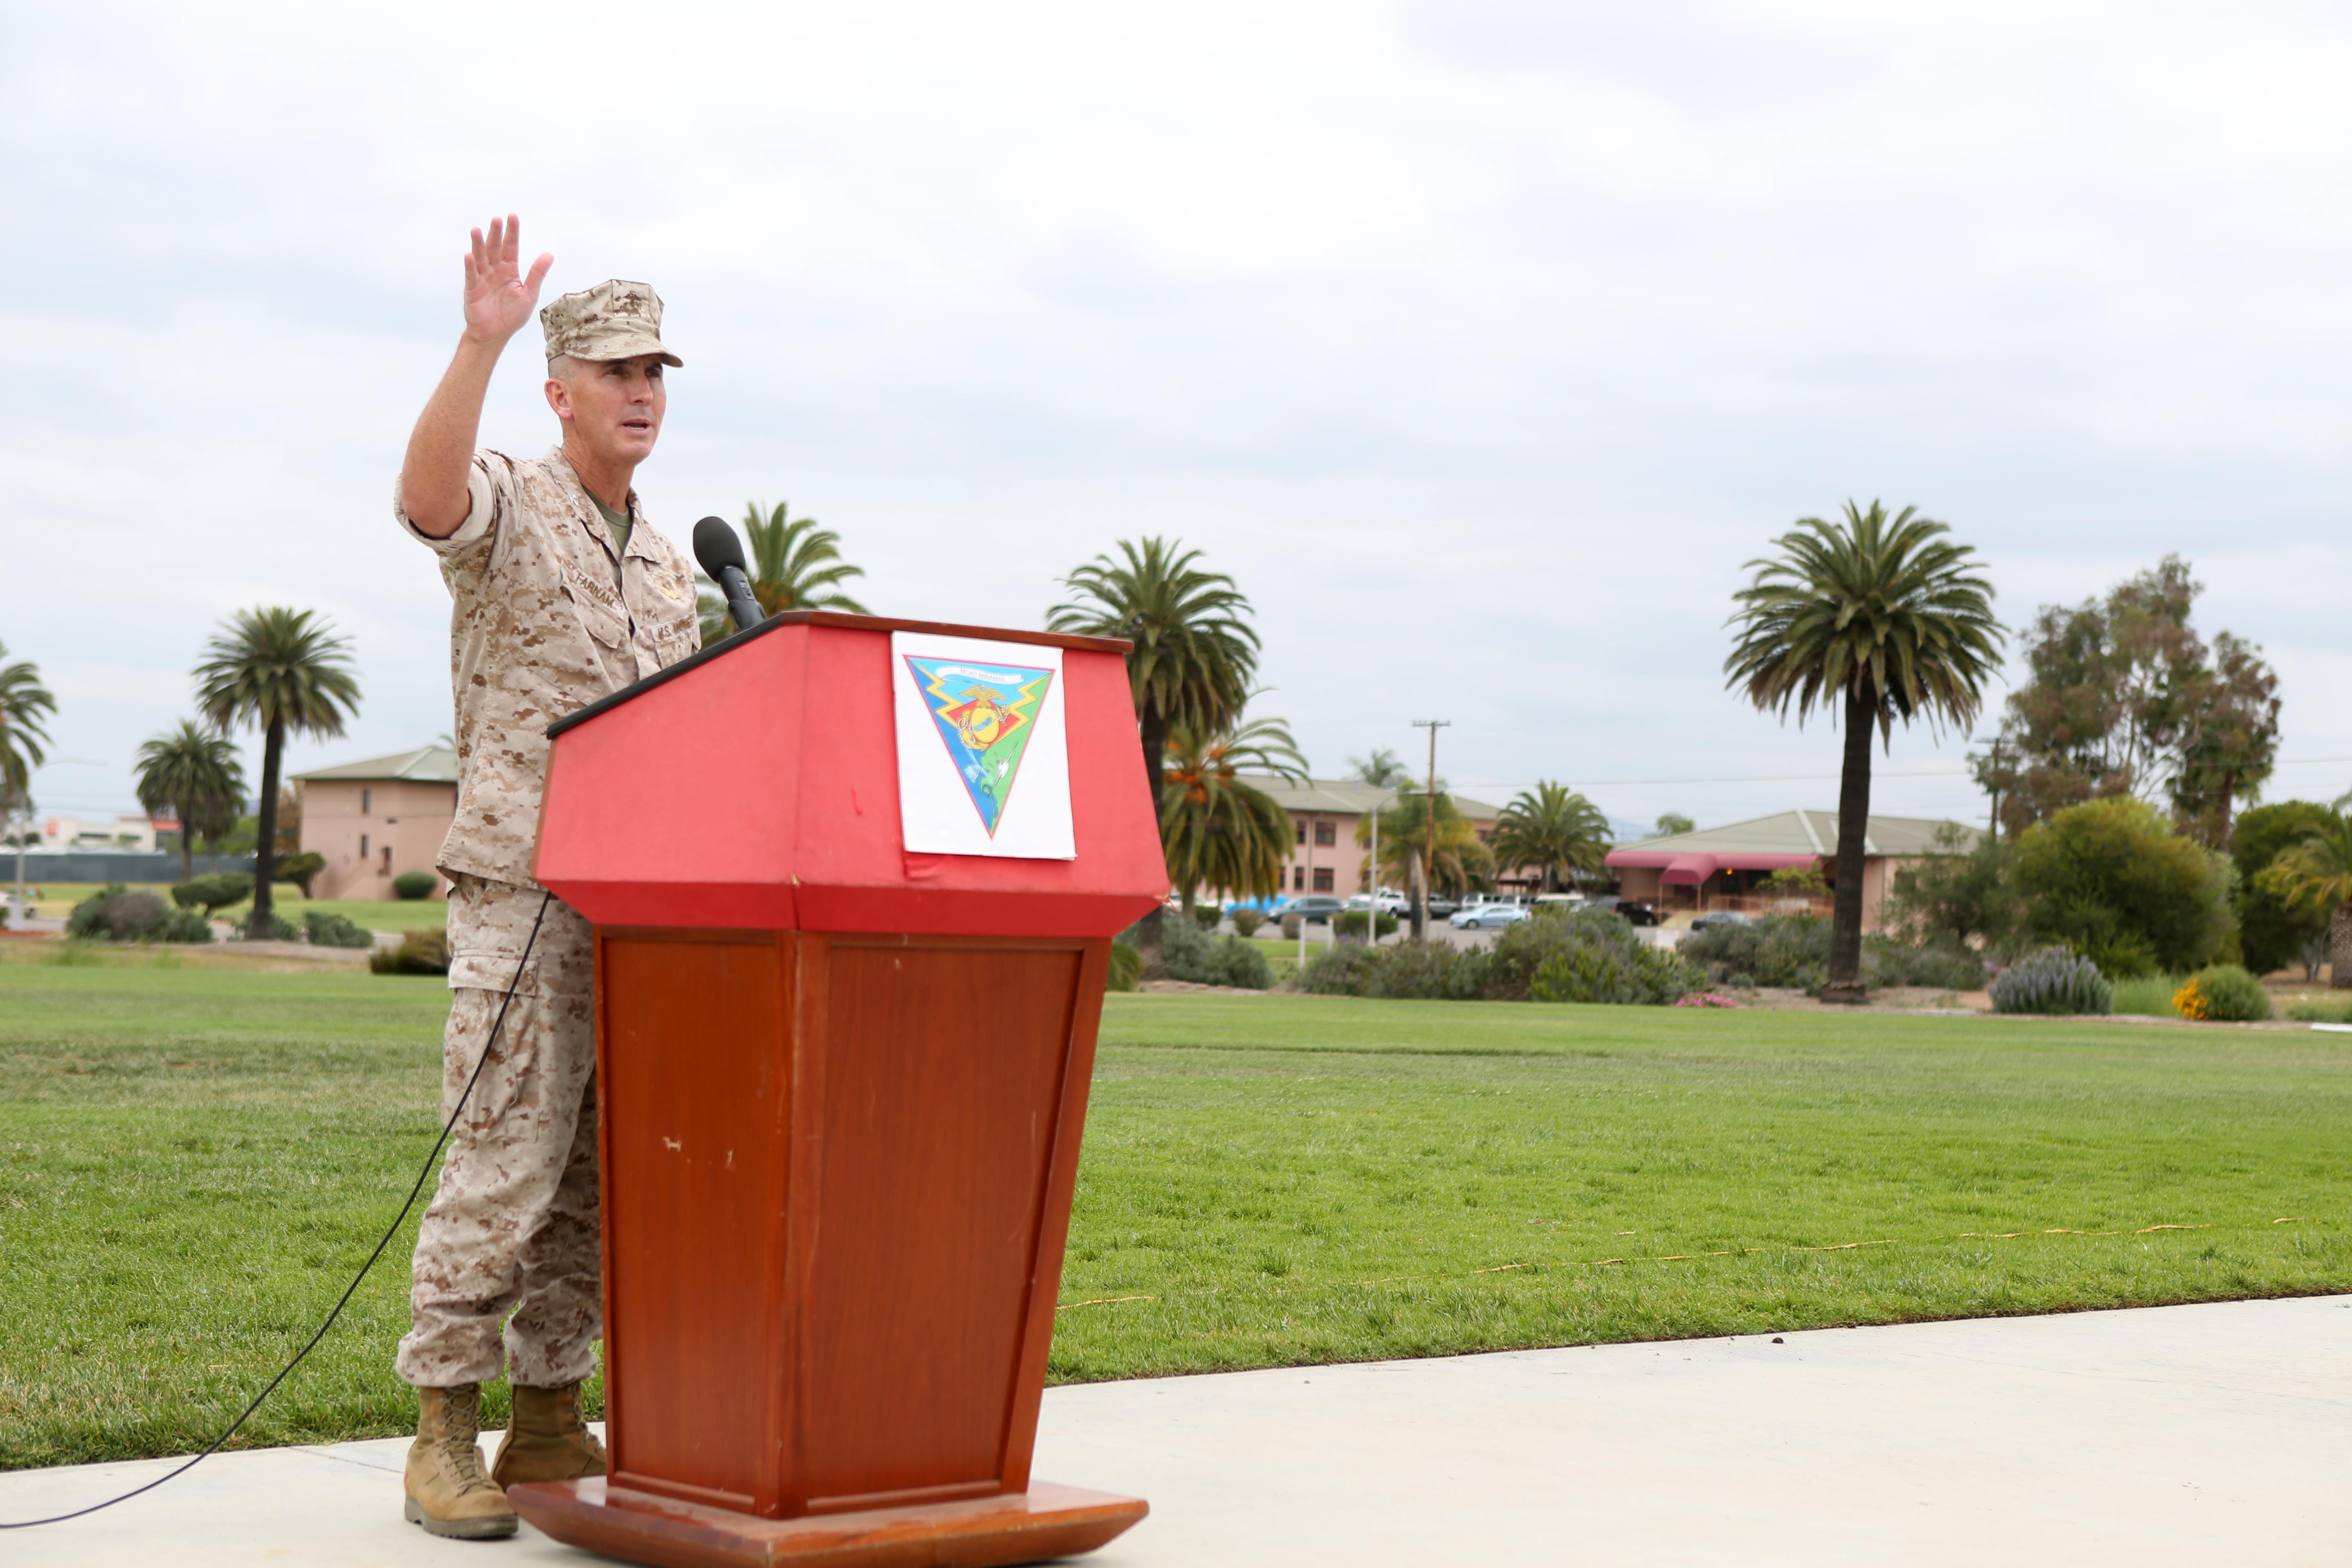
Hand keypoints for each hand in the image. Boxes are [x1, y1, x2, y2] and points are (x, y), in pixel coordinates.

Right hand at [461, 214, 553, 346]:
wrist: (495, 334)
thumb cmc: (512, 316)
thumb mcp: (529, 294)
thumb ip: (536, 274)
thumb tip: (549, 255)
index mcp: (509, 271)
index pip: (510, 247)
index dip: (512, 233)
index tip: (512, 216)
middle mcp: (494, 271)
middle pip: (494, 249)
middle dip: (495, 234)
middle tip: (497, 219)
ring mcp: (482, 279)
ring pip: (480, 258)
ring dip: (478, 244)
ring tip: (477, 230)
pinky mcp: (472, 290)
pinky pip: (471, 276)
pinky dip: (470, 266)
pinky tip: (469, 255)